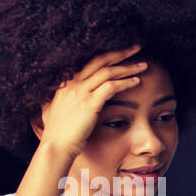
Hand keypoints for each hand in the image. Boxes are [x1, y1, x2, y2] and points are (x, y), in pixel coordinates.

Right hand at [37, 45, 149, 159]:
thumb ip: (57, 102)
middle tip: (136, 48)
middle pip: (99, 60)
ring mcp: (80, 92)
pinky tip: (137, 81)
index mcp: (65, 84)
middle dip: (120, 53)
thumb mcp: (52, 112)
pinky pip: (111, 87)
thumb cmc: (57, 134)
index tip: (120, 53)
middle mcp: (72, 84)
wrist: (56, 147)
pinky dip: (125, 82)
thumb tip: (51, 102)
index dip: (106, 57)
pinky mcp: (89, 104)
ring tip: (144, 65)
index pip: (88, 63)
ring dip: (128, 67)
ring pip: (107, 71)